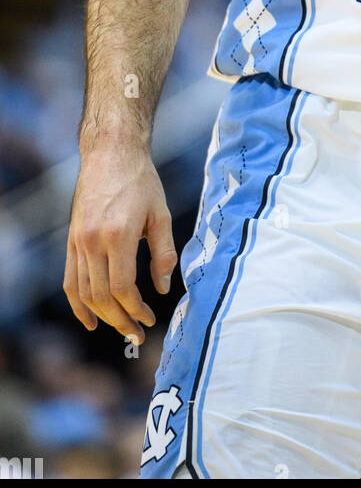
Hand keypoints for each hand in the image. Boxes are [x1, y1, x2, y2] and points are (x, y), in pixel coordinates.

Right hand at [64, 143, 177, 344]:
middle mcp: (92, 240)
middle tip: (137, 334)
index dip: (135, 309)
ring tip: (121, 329)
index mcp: (118, 234)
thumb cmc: (141, 181)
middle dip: (120, 320)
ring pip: (83, 293)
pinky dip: (77, 304)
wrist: (110, 153)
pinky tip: (89, 320)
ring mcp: (77, 241)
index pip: (121, 287)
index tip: (150, 318)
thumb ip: (164, 254)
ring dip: (101, 317)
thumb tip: (163, 289)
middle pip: (101, 296)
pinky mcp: (71, 240)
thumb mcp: (161, 214)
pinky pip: (70, 280)